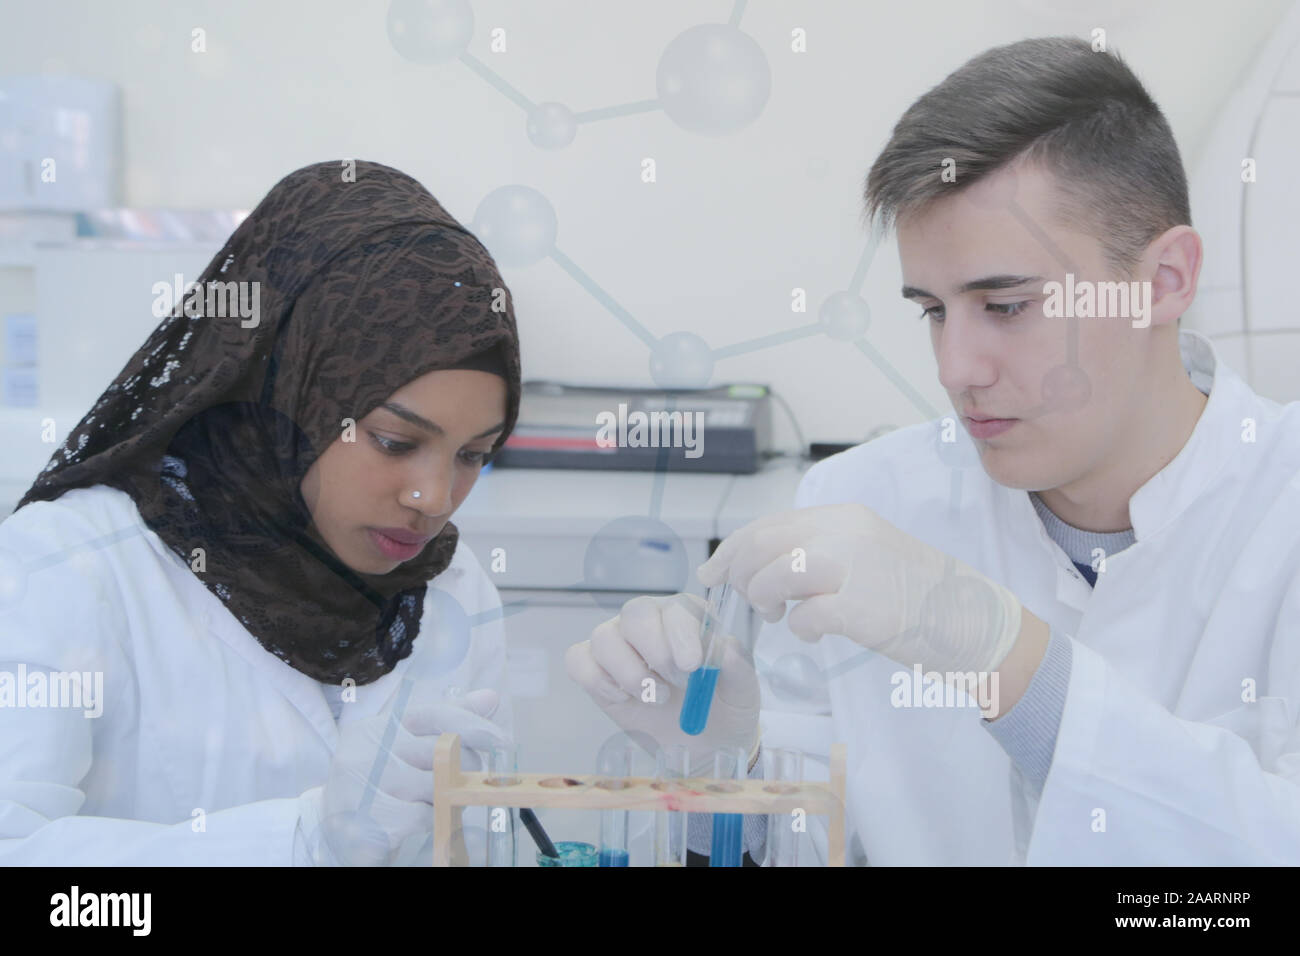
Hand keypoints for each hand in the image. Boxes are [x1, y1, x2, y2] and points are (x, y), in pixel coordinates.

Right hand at [316, 687, 507, 865]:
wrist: (331, 832)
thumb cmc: (378, 784)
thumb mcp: (406, 747)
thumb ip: (446, 723)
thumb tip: (490, 698)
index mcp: (379, 726)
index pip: (436, 714)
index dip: (474, 724)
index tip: (503, 740)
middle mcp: (367, 749)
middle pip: (443, 752)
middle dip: (463, 771)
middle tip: (460, 784)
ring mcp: (364, 785)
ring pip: (437, 788)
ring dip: (447, 799)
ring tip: (433, 804)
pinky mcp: (369, 822)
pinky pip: (424, 818)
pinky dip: (432, 822)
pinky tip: (416, 823)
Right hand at [565, 594, 759, 773]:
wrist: (705, 745)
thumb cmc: (724, 707)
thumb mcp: (743, 689)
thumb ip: (736, 665)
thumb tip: (723, 648)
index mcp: (690, 617)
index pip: (675, 607)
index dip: (680, 633)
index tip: (692, 666)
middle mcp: (652, 623)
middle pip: (635, 613)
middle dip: (653, 650)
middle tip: (673, 683)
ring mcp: (621, 644)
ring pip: (604, 637)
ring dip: (629, 672)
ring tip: (655, 697)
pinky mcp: (598, 670)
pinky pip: (578, 660)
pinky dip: (599, 681)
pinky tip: (625, 699)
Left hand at [697, 503, 1021, 674]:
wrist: (973, 619)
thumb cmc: (916, 593)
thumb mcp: (867, 552)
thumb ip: (820, 548)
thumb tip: (764, 563)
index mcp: (844, 518)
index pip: (767, 525)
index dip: (732, 550)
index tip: (713, 571)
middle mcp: (846, 533)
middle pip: (762, 546)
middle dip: (739, 576)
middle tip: (745, 600)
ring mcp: (855, 568)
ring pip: (774, 576)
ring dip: (764, 601)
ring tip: (779, 616)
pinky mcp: (862, 608)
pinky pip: (805, 617)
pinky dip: (800, 629)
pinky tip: (814, 633)